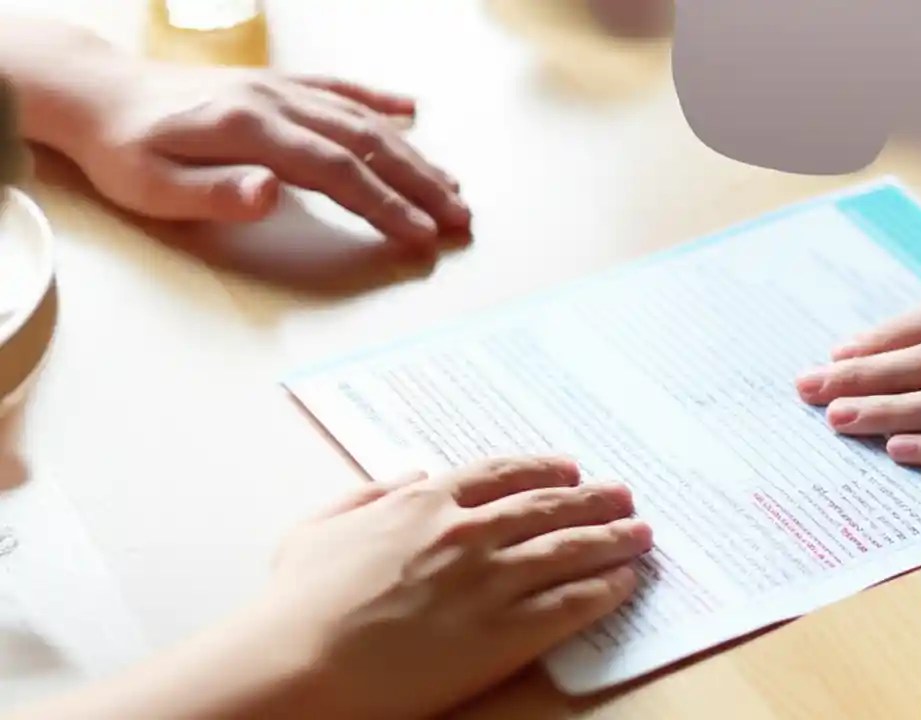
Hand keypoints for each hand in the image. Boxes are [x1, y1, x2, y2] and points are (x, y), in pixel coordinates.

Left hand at [64, 60, 468, 249]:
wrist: (97, 92)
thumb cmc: (124, 149)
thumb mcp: (153, 186)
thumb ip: (216, 193)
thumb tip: (271, 194)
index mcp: (250, 129)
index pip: (336, 171)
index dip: (384, 205)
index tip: (422, 235)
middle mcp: (276, 102)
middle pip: (366, 144)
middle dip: (420, 184)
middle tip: (461, 218)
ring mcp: (281, 89)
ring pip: (364, 120)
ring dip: (412, 154)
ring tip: (452, 186)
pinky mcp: (277, 84)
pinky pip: (339, 87)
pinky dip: (379, 99)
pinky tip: (411, 112)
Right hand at [263, 457, 650, 718]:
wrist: (299, 663)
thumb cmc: (298, 602)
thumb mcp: (321, 527)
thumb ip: (368, 494)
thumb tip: (409, 474)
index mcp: (425, 504)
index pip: (502, 475)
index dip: (543, 470)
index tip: (570, 470)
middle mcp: (467, 533)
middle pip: (548, 507)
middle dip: (593, 500)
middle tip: (623, 495)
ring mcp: (489, 582)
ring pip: (569, 550)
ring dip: (612, 539)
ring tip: (641, 533)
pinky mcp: (503, 633)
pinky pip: (569, 604)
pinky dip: (603, 588)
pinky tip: (624, 581)